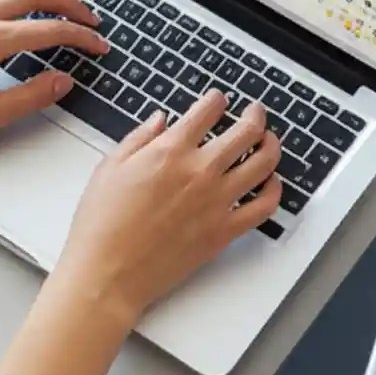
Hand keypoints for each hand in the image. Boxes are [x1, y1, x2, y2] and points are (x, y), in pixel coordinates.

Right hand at [57, 90, 281, 321]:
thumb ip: (140, 138)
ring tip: (270, 141)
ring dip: (271, 146)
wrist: (108, 274)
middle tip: (256, 112)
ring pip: (263, 164)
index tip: (218, 100)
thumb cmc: (101, 225)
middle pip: (246, 131)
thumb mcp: (109, 168)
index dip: (217, 100)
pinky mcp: (225, 231)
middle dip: (255, 115)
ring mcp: (217, 202)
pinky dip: (274, 191)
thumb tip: (161, 119)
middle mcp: (200, 171)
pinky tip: (271, 183)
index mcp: (170, 151)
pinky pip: (264, 207)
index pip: (208, 110)